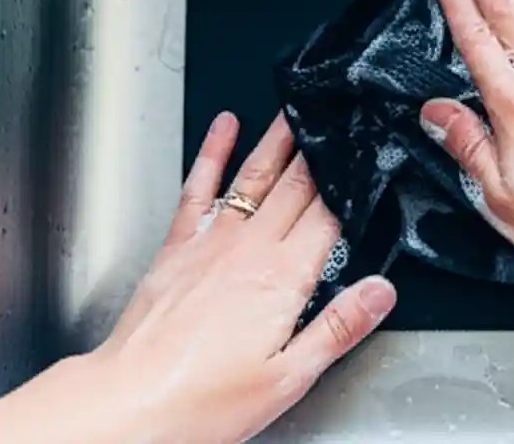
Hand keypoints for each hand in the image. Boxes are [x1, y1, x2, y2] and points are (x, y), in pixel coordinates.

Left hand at [78, 113, 395, 442]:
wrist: (131, 403)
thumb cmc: (204, 401)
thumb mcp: (290, 376)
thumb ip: (339, 327)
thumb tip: (382, 291)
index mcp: (284, 279)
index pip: (330, 216)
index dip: (352, 183)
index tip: (368, 154)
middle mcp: (249, 250)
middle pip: (298, 187)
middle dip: (321, 149)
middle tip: (339, 116)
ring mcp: (211, 243)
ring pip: (254, 176)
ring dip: (278, 140)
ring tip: (296, 109)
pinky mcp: (178, 246)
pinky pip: (200, 187)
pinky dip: (213, 153)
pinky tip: (223, 128)